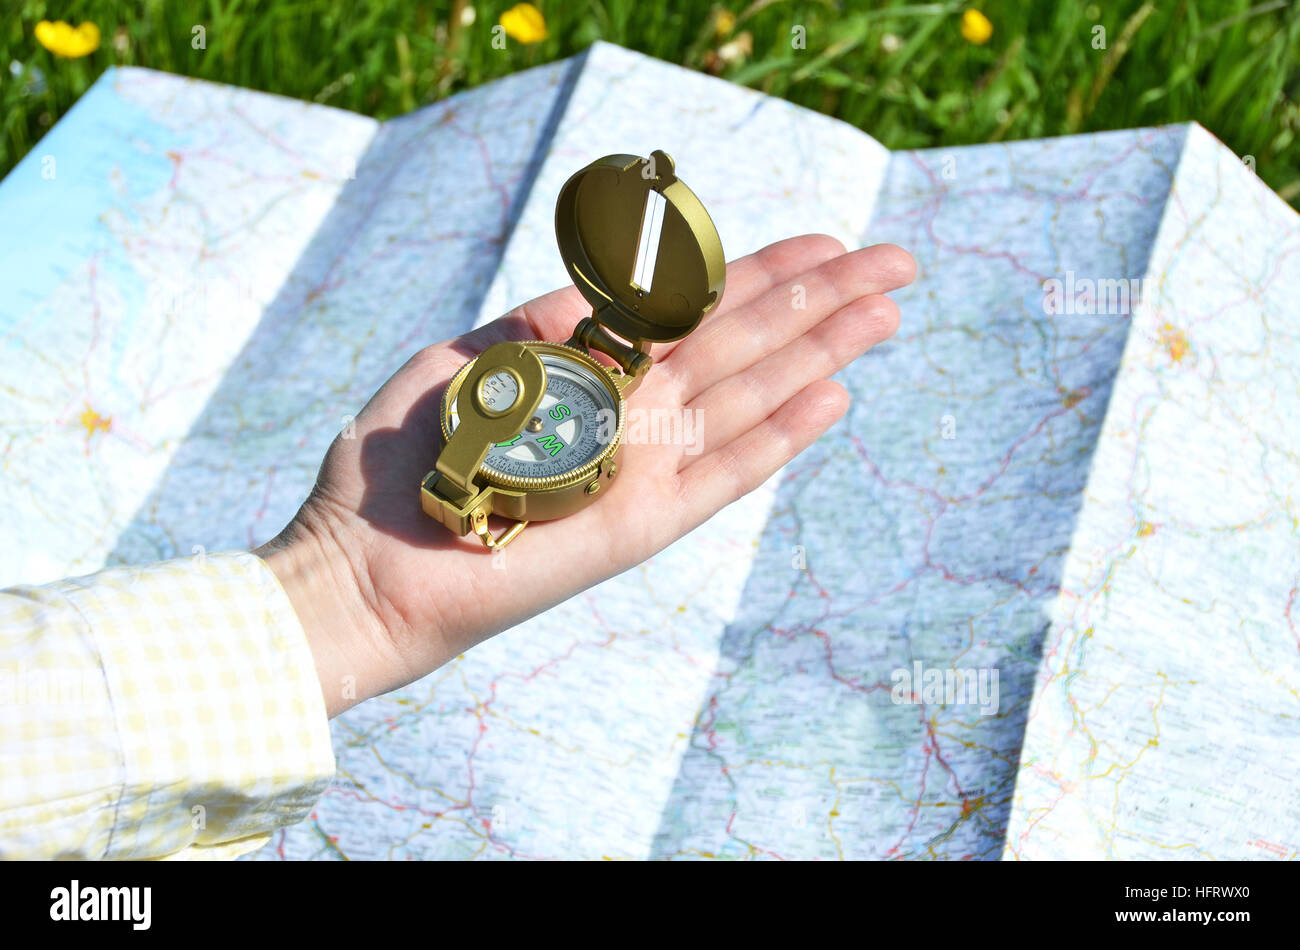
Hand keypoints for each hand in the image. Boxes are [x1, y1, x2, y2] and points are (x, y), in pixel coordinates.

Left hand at [257, 235, 915, 716]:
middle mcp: (636, 416)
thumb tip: (612, 281)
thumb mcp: (469, 359)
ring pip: (753, 396)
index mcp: (599, 371)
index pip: (699, 311)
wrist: (367, 562)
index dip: (764, 273)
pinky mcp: (640, 523)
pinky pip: (724, 473)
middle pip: (747, 344)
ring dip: (822, 351)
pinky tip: (833, 395)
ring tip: (887, 311)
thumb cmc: (405, 458)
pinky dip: (779, 435)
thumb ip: (544, 322)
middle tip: (897, 261)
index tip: (825, 241)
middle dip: (822, 300)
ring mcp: (645, 468)